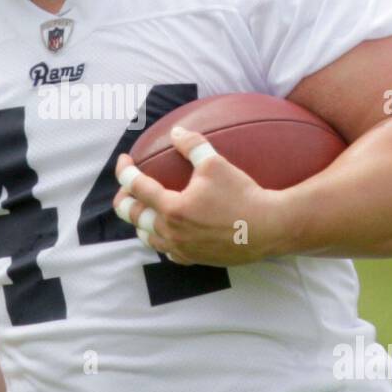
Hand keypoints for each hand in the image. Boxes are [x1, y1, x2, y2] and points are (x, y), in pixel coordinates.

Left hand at [112, 124, 291, 266]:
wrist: (268, 228)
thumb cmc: (242, 194)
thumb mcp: (216, 163)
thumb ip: (192, 145)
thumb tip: (176, 132)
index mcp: (172, 207)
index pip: (136, 187)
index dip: (125, 171)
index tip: (124, 161)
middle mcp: (171, 231)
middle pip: (134, 216)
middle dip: (123, 201)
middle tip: (124, 190)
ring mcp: (182, 248)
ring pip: (148, 238)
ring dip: (139, 223)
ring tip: (140, 212)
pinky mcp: (195, 259)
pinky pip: (168, 252)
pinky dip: (160, 240)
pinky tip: (166, 234)